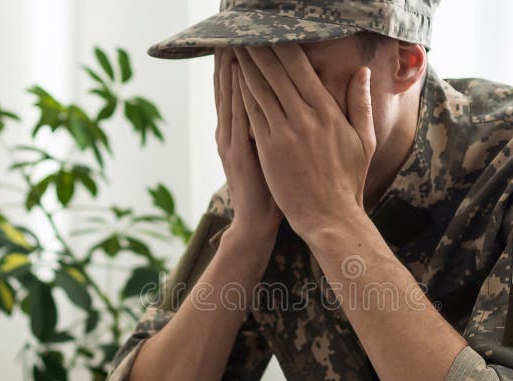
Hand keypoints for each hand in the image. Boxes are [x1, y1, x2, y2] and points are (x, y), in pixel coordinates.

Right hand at [214, 48, 283, 240]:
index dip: (242, 58)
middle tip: (235, 26)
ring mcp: (231, 138)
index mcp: (240, 127)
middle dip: (234, 52)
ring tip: (233, 37)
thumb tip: (281, 98)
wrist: (257, 221)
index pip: (241, 84)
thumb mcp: (269, 152)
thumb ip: (269, 124)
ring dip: (232, 65)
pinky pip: (239, 114)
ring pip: (231, 93)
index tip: (248, 34)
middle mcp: (231, 128)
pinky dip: (239, 92)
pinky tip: (241, 72)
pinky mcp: (237, 150)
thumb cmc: (272, 188)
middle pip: (231, 81)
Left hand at [233, 44, 376, 238]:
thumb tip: (362, 72)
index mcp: (328, 112)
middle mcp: (304, 118)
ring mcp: (284, 134)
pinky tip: (234, 79)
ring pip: (259, 90)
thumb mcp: (364, 140)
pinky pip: (253, 114)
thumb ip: (360, 104)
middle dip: (259, 49)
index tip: (271, 30)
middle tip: (244, 30)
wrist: (330, 217)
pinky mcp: (269, 150)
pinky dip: (242, 93)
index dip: (282, 46)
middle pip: (276, 73)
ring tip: (234, 46)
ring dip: (246, 65)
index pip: (300, 68)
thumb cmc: (349, 181)